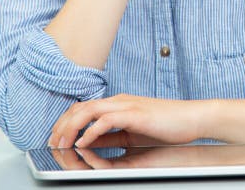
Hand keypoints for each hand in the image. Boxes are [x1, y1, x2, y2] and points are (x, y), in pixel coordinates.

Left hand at [48, 94, 210, 148]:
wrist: (193, 118)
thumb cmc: (169, 126)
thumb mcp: (133, 134)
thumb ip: (112, 136)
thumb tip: (90, 143)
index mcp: (118, 104)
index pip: (83, 109)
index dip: (65, 123)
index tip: (55, 139)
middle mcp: (119, 101)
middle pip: (80, 107)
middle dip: (62, 126)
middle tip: (51, 143)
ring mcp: (127, 105)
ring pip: (88, 111)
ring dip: (71, 128)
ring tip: (62, 144)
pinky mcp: (135, 114)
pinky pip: (106, 120)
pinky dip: (91, 132)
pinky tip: (84, 143)